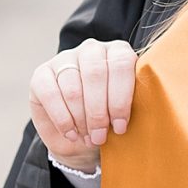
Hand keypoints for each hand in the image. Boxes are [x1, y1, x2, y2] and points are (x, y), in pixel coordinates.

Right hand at [29, 38, 137, 170]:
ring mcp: (64, 59)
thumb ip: (134, 103)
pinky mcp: (42, 74)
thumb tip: (146, 108)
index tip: (121, 126)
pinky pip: (51, 94)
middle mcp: (92, 49)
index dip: (120, 98)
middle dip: (99, 111)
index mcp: (118, 52)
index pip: (121, 65)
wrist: (81, 136)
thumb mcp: (126, 112)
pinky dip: (63, 118)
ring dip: (81, 118)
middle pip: (95, 74)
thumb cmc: (110, 120)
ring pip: (73, 87)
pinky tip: (71, 133)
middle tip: (101, 136)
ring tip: (88, 137)